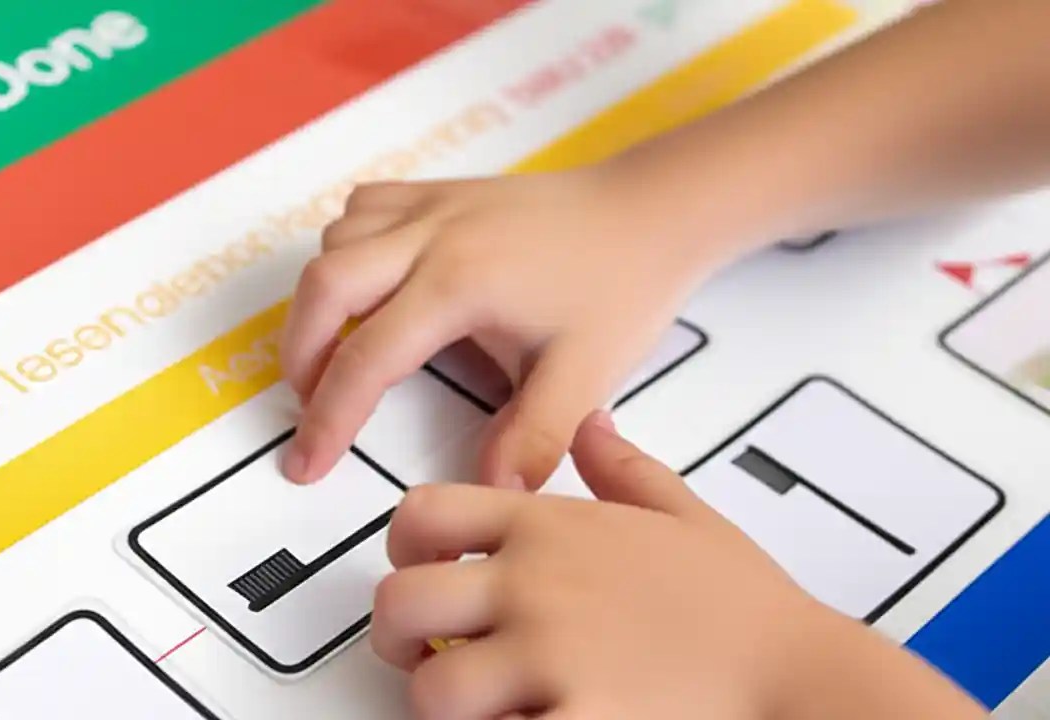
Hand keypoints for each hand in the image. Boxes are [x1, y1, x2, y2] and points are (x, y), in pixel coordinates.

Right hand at [279, 164, 733, 489]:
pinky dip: (347, 248)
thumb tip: (489, 491)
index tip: (305, 465)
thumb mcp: (586, 373)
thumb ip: (534, 437)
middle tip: (309, 404)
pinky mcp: (441, 191)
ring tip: (340, 352)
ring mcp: (433, 205)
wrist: (654, 211)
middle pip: (324, 286)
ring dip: (322, 300)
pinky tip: (372, 285)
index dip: (326, 419)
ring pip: (336, 241)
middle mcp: (431, 235)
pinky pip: (364, 209)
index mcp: (459, 283)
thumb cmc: (623, 285)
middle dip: (300, 353)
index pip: (367, 359)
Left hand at [371, 410, 817, 718]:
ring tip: (476, 708)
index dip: (402, 548)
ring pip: (433, 689)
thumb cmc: (742, 602)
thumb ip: (621, 465)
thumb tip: (591, 425)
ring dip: (443, 707)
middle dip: (396, 638)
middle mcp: (536, 583)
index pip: (423, 513)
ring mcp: (551, 654)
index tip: (419, 571)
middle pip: (402, 602)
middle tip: (423, 655)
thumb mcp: (680, 511)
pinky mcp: (578, 719)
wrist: (797, 669)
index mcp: (550, 527)